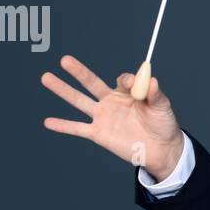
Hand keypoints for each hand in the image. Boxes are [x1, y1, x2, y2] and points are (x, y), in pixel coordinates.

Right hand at [41, 54, 184, 180]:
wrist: (161, 150)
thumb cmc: (163, 125)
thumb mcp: (162, 107)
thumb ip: (155, 94)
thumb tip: (151, 79)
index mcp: (127, 92)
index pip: (122, 80)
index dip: (127, 80)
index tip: (133, 84)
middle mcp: (112, 101)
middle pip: (91, 83)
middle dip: (78, 71)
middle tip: (65, 60)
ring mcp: (103, 117)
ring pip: (79, 101)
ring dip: (63, 90)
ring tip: (46, 77)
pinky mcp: (99, 133)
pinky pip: (78, 128)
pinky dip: (63, 125)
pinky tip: (48, 122)